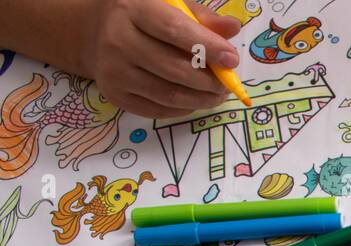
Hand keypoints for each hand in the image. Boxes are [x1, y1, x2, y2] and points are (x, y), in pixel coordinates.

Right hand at [82, 0, 241, 117]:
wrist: (97, 34)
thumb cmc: (143, 17)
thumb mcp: (169, 6)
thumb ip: (201, 18)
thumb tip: (232, 28)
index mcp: (132, 9)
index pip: (174, 30)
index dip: (207, 47)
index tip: (232, 60)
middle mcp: (117, 39)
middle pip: (175, 68)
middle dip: (209, 81)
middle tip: (227, 84)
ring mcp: (113, 71)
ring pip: (169, 94)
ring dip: (201, 99)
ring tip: (216, 94)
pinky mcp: (115, 95)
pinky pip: (159, 110)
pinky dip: (184, 108)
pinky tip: (194, 99)